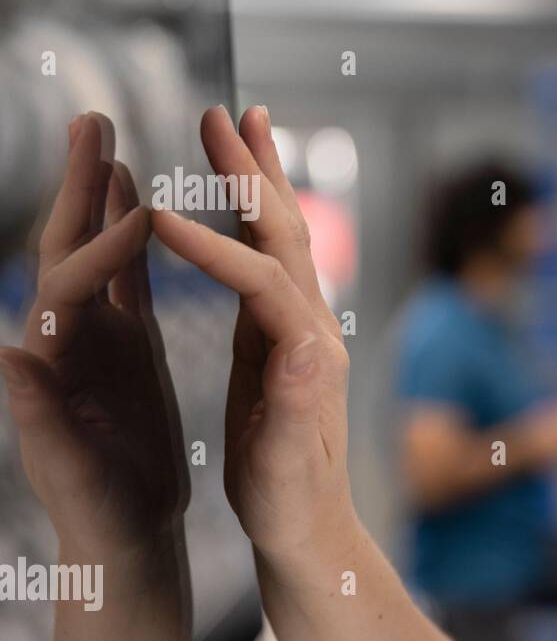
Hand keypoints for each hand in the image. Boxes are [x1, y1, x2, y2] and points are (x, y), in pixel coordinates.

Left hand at [0, 113, 188, 555]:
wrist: (123, 530)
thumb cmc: (95, 510)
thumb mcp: (67, 468)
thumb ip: (36, 412)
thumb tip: (1, 352)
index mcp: (52, 361)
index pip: (70, 288)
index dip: (102, 250)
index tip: (144, 215)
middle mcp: (68, 336)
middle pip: (66, 245)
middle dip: (78, 186)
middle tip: (90, 122)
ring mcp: (99, 335)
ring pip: (98, 251)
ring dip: (101, 195)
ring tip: (106, 139)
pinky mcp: (129, 344)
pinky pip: (130, 279)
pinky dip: (134, 239)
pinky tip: (142, 203)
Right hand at [148, 105, 353, 561]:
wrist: (315, 526)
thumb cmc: (290, 506)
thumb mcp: (286, 468)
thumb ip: (295, 412)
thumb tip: (305, 352)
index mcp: (307, 356)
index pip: (261, 280)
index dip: (211, 247)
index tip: (158, 216)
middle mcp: (312, 330)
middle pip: (285, 235)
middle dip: (250, 173)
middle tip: (220, 115)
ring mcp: (303, 326)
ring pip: (283, 235)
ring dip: (259, 177)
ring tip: (240, 124)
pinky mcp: (286, 333)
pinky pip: (269, 257)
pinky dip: (252, 215)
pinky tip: (236, 196)